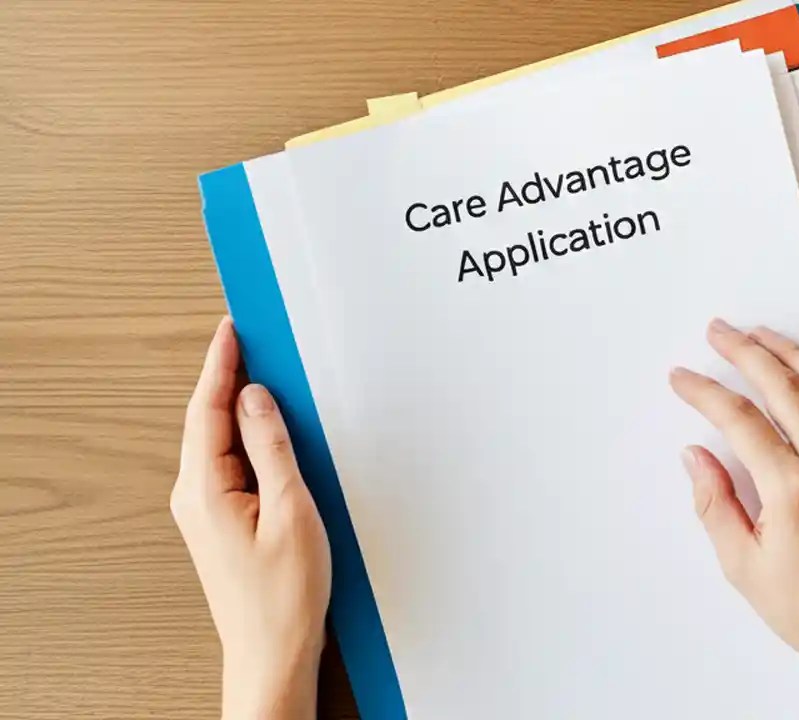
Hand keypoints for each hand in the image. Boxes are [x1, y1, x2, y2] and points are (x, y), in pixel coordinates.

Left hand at [170, 318, 331, 719]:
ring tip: (267, 375)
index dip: (221, 364)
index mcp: (204, 489)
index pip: (208, 409)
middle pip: (210, 421)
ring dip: (242, 409)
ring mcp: (206, 511)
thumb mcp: (291, 510)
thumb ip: (273, 449)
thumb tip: (258, 399)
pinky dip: (250, 440)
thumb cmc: (284, 596)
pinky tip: (271, 432)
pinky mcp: (222, 522)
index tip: (232, 328)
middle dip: (231, 378)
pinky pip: (231, 465)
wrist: (272, 652)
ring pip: (222, 443)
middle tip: (255, 340)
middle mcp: (194, 497)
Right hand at [671, 319, 798, 719]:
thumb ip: (716, 504)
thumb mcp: (744, 568)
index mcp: (793, 490)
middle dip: (745, 352)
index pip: (739, 420)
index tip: (683, 378)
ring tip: (764, 334)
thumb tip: (696, 457)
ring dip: (794, 353)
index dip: (705, 392)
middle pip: (784, 387)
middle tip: (719, 332)